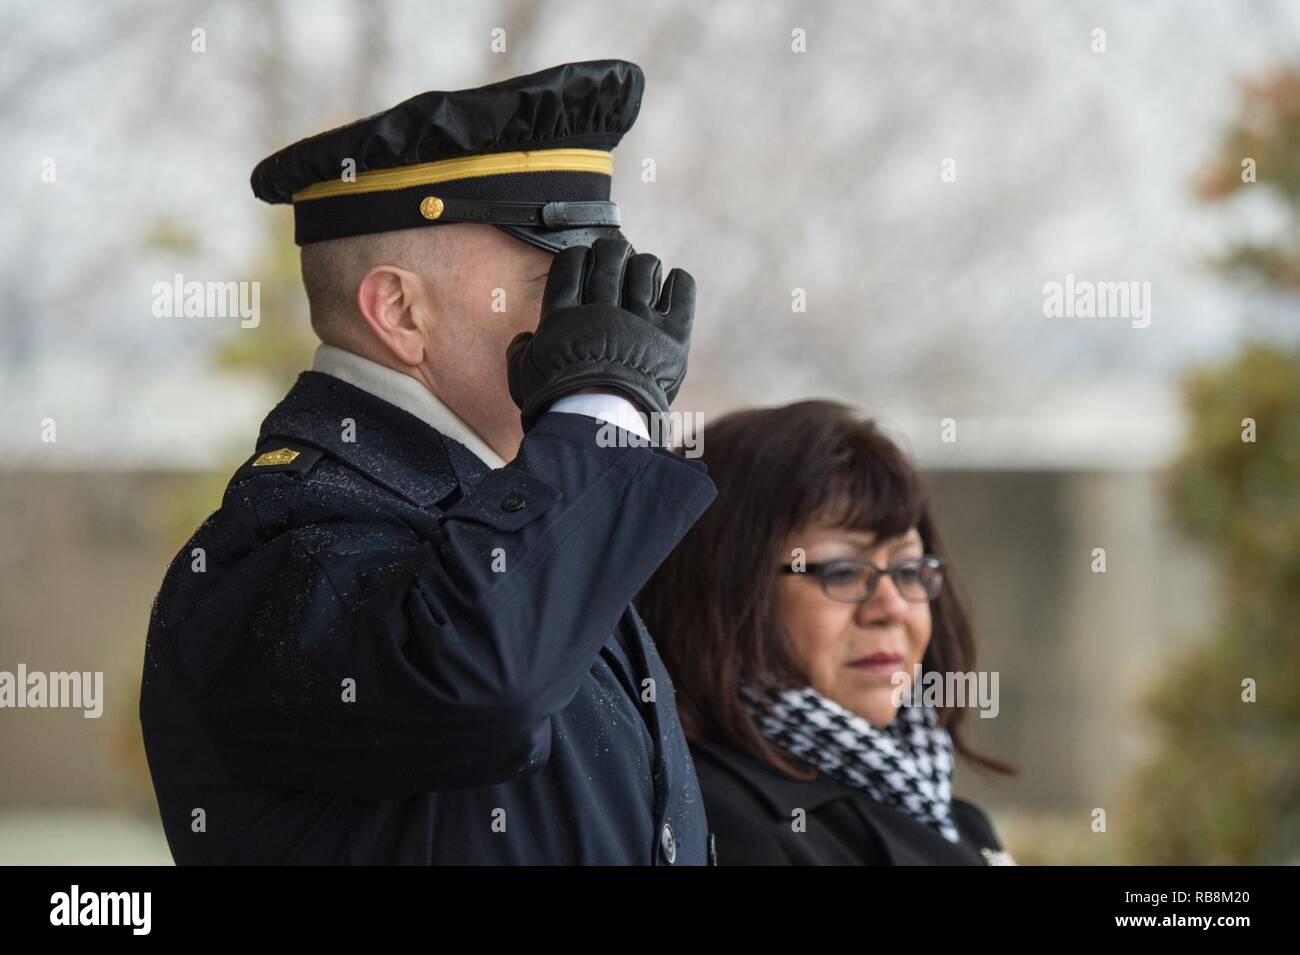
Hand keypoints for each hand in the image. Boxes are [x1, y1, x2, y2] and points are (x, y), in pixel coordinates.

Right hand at [506, 238, 694, 431]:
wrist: (600, 432)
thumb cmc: (558, 406)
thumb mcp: (524, 378)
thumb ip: (519, 352)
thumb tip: (525, 339)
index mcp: (564, 317)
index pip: (571, 263)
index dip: (577, 256)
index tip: (583, 261)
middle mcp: (603, 311)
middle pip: (609, 257)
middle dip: (611, 250)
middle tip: (615, 254)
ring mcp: (641, 323)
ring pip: (645, 268)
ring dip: (644, 264)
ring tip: (643, 271)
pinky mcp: (673, 338)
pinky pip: (683, 292)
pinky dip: (680, 281)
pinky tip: (673, 282)